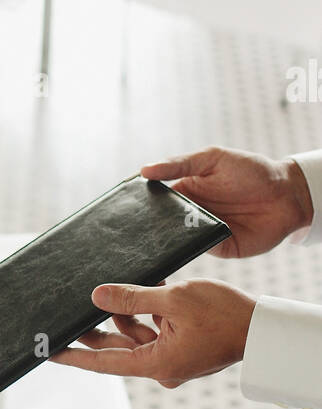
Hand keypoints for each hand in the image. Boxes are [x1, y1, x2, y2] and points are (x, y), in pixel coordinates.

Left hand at [49, 279, 255, 387]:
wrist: (263, 327)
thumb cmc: (225, 315)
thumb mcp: (174, 300)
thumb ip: (133, 298)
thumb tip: (96, 296)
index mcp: (156, 365)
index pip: (102, 363)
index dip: (73, 356)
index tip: (47, 352)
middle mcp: (160, 367)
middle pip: (115, 348)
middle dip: (91, 331)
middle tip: (64, 315)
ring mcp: (171, 358)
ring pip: (134, 337)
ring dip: (120, 315)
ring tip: (100, 293)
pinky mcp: (181, 347)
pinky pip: (153, 331)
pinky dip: (144, 313)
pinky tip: (136, 290)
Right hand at [141, 146, 312, 257]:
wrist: (286, 195)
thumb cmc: (251, 171)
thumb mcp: (212, 159)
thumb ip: (179, 164)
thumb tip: (144, 170)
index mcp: (186, 190)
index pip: (156, 199)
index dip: (140, 203)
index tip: (121, 207)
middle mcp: (190, 212)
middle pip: (160, 222)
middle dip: (146, 225)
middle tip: (128, 227)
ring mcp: (202, 231)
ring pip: (173, 238)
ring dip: (162, 239)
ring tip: (143, 239)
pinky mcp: (216, 247)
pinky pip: (194, 249)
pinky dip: (184, 249)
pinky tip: (173, 246)